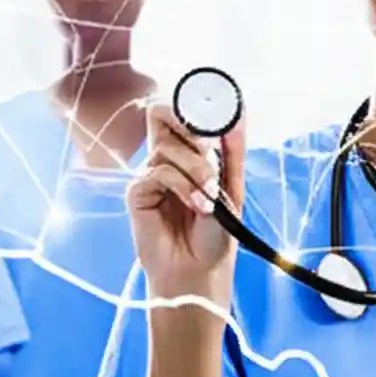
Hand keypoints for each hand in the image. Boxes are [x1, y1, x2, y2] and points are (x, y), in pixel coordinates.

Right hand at [127, 103, 244, 306]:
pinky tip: (197, 206)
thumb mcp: (232, 187)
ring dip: (197, 170)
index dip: (192, 105)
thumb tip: (238, 113)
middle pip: (161, 113)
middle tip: (209, 147)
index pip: (179, 112)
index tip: (216, 116)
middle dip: (188, 126)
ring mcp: (149, 174)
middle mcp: (165, 158)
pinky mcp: (138, 193)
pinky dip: (183, 186)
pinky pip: (158, 172)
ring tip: (210, 198)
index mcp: (187, 152)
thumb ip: (233, 151)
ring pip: (167, 148)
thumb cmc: (216, 233)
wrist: (201, 271)